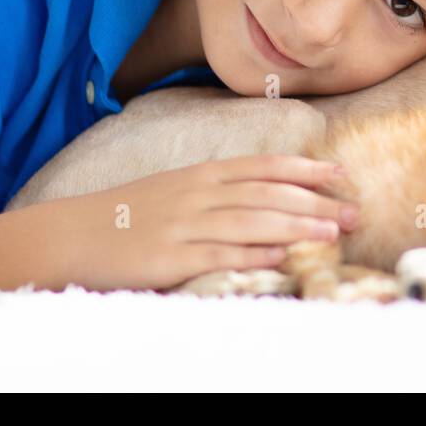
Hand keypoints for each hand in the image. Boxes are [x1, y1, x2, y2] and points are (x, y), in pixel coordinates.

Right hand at [48, 154, 356, 291]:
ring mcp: (186, 225)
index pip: (263, 167)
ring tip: (332, 234)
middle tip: (354, 211)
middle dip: (315, 202)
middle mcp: (198, 195)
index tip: (340, 173)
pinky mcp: (172, 258)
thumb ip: (217, 190)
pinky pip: (220, 255)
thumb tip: (265, 195)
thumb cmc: (128, 214)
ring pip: (252, 222)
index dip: (305, 169)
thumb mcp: (175, 190)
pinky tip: (282, 257)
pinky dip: (253, 255)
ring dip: (296, 227)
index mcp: (201, 175)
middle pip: (267, 195)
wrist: (71, 234)